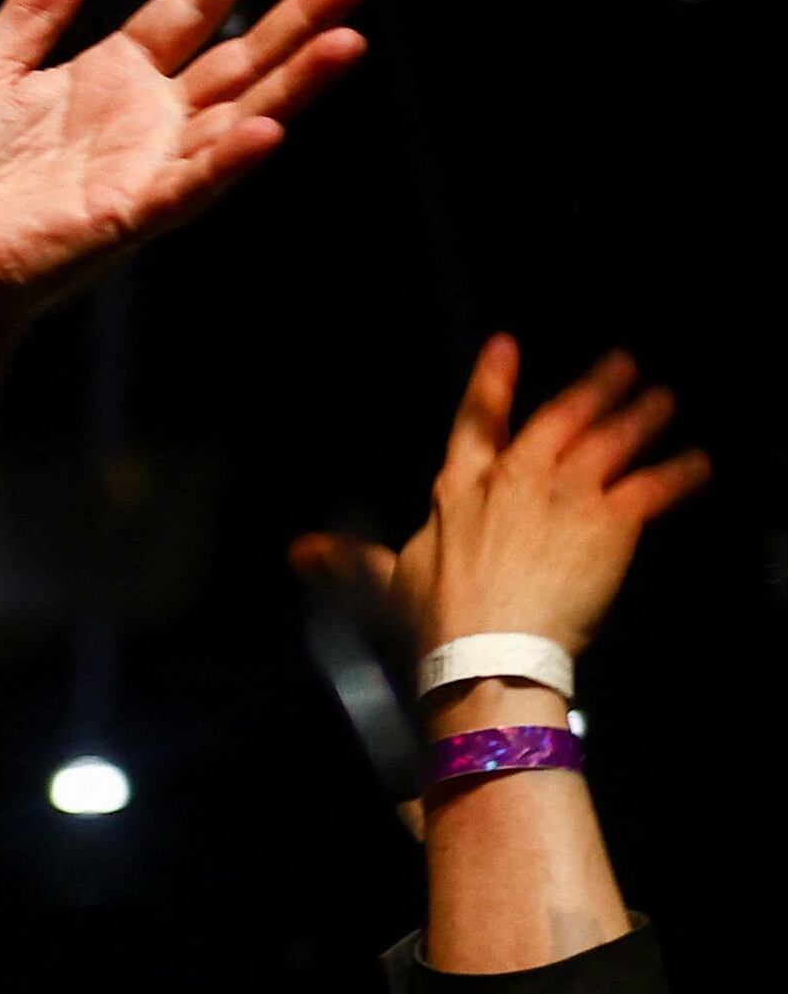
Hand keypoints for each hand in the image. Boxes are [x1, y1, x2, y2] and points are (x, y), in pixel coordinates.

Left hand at [0, 0, 389, 406]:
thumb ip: (31, 15)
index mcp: (114, 77)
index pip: (193, 6)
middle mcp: (146, 120)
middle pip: (243, 55)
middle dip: (305, 12)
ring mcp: (144, 169)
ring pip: (237, 117)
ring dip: (294, 83)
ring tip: (350, 39)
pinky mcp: (124, 218)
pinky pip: (187, 187)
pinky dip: (227, 160)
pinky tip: (268, 130)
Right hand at [290, 334, 708, 683]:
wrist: (484, 649)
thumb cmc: (432, 619)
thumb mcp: (381, 584)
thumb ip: (346, 561)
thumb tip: (296, 553)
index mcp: (461, 488)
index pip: (476, 421)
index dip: (492, 381)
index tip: (506, 344)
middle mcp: (516, 478)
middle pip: (561, 418)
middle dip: (594, 387)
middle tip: (622, 364)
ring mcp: (566, 493)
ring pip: (610, 440)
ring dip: (641, 416)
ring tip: (661, 399)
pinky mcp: (610, 519)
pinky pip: (652, 486)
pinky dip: (679, 472)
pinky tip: (697, 464)